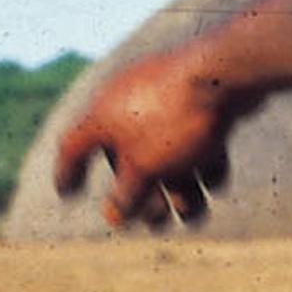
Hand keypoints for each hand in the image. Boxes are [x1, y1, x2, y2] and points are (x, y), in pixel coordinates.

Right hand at [51, 50, 242, 227]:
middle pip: (129, 160)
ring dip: (179, 188)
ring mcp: (166, 100)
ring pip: (167, 155)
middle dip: (143, 195)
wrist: (224, 71)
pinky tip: (216, 177)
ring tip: (194, 213)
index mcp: (100, 115)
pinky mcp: (202, 100)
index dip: (67, 172)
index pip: (72, 146)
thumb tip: (114, 216)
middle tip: (158, 220)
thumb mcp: (144, 167)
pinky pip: (194, 139)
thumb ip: (126, 194)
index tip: (68, 194)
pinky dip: (203, 161)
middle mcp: (128, 104)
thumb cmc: (172, 119)